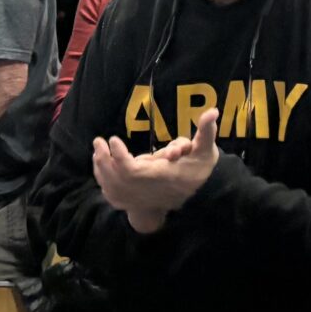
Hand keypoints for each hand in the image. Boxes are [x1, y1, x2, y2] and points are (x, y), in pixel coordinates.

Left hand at [91, 109, 220, 233]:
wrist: (196, 197)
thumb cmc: (199, 170)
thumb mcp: (206, 150)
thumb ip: (207, 130)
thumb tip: (212, 111)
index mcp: (159, 175)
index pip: (131, 170)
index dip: (119, 157)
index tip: (113, 139)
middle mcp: (146, 189)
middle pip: (116, 179)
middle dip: (104, 160)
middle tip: (98, 141)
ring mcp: (139, 197)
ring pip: (111, 187)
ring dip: (101, 168)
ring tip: (97, 150)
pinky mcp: (133, 200)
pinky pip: (111, 193)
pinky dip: (103, 179)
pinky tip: (101, 164)